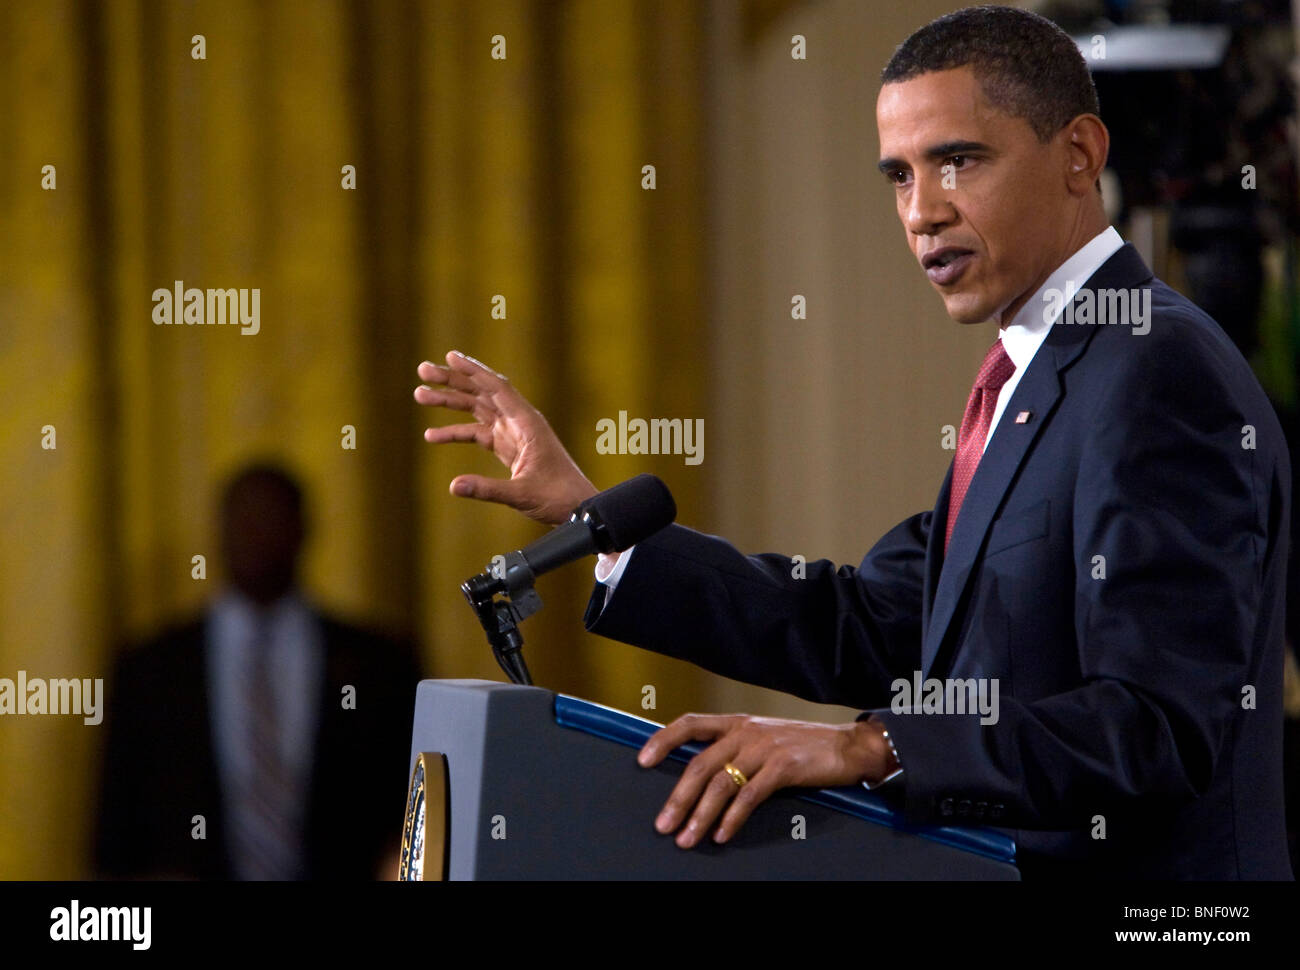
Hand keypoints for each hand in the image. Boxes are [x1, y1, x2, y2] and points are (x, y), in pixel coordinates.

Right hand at [414, 351, 598, 524]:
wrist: (577, 507)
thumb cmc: (557, 497)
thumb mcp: (521, 494)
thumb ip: (487, 489)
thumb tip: (454, 486)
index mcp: (528, 423)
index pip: (497, 388)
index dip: (473, 371)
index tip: (450, 357)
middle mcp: (520, 422)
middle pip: (482, 392)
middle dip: (453, 381)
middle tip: (423, 371)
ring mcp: (513, 433)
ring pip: (478, 409)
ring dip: (451, 402)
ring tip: (420, 395)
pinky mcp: (509, 447)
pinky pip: (478, 432)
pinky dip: (456, 432)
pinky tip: (432, 435)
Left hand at [637, 713, 895, 847]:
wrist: (847, 746)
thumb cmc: (802, 745)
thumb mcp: (762, 738)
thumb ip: (734, 750)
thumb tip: (701, 778)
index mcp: (736, 722)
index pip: (690, 723)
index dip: (664, 740)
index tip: (642, 760)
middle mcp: (745, 731)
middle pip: (700, 764)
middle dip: (678, 798)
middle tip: (663, 825)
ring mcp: (763, 747)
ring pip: (720, 784)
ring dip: (700, 815)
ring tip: (687, 838)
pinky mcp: (783, 766)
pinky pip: (749, 796)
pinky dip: (732, 819)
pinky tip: (722, 835)